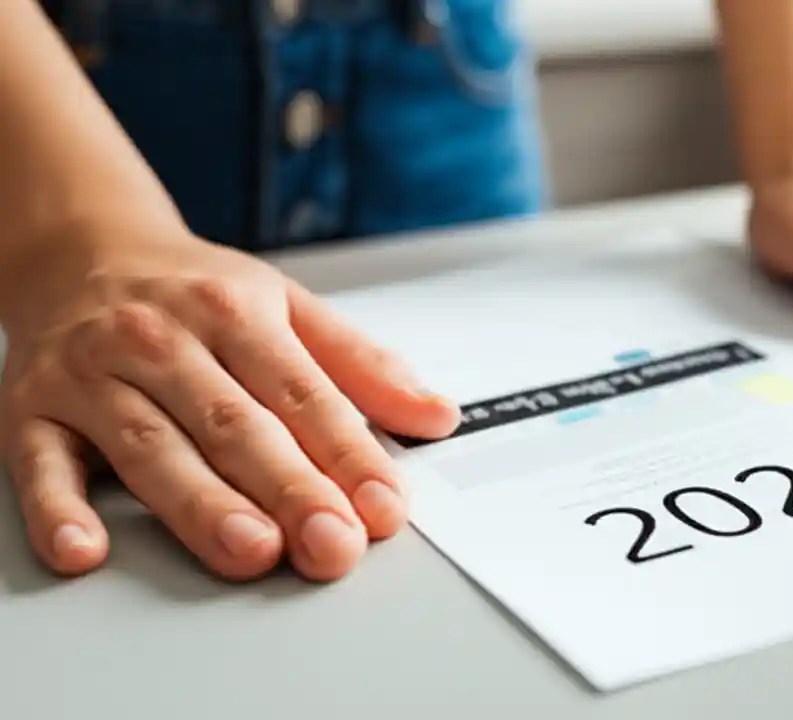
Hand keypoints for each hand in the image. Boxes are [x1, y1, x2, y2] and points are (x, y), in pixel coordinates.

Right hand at [0, 227, 458, 580]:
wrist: (81, 249)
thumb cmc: (195, 291)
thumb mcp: (288, 307)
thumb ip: (362, 366)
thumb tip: (437, 415)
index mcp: (235, 312)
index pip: (303, 392)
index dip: (347, 452)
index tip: (382, 505)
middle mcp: (162, 340)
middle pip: (234, 424)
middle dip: (289, 488)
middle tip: (332, 544)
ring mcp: (92, 375)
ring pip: (152, 446)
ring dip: (201, 503)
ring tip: (250, 550)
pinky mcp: (30, 410)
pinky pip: (39, 464)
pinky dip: (57, 509)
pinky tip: (87, 549)